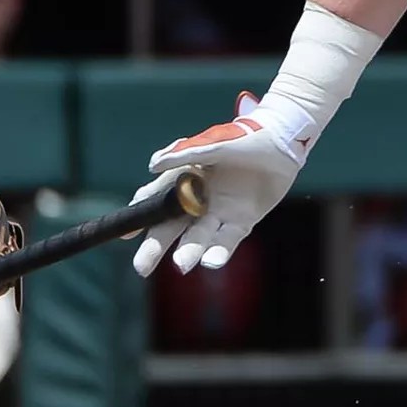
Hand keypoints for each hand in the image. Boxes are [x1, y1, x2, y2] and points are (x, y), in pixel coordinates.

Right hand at [129, 92, 310, 275]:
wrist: (282, 142)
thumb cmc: (242, 138)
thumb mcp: (211, 144)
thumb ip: (184, 154)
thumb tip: (152, 166)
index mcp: (182, 178)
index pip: (154, 201)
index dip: (138, 218)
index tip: (124, 234)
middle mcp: (196, 200)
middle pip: (170, 227)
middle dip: (155, 247)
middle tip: (142, 268)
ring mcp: (218, 212)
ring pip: (198, 237)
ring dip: (188, 252)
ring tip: (182, 265)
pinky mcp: (241, 221)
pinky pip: (227, 240)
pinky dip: (218, 252)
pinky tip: (210, 263)